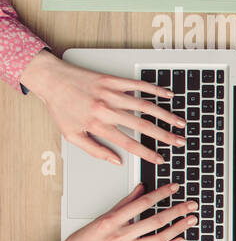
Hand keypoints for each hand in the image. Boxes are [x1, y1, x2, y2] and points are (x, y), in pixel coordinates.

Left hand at [20, 50, 184, 164]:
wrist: (50, 80)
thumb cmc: (60, 107)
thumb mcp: (72, 135)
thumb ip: (95, 150)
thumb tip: (116, 160)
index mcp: (97, 125)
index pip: (128, 143)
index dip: (146, 153)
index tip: (160, 158)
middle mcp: (106, 109)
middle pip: (142, 126)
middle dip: (164, 136)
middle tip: (179, 142)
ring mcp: (111, 93)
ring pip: (145, 106)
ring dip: (165, 115)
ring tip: (180, 122)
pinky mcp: (112, 80)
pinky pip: (138, 85)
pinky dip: (155, 89)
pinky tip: (169, 94)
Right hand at [27, 183, 196, 240]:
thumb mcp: (101, 217)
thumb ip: (123, 203)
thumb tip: (141, 188)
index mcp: (111, 221)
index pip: (142, 203)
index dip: (162, 194)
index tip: (175, 187)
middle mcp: (120, 236)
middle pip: (156, 221)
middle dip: (178, 211)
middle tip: (192, 205)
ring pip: (158, 239)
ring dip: (178, 229)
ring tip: (191, 220)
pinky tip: (179, 240)